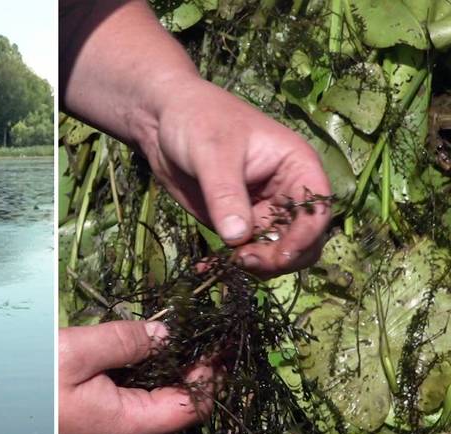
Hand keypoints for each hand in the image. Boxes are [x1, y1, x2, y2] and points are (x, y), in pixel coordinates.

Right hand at [58, 321, 215, 433]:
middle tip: (193, 333)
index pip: (190, 407)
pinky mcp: (90, 428)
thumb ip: (124, 341)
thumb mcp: (76, 353)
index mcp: (128, 424)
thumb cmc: (30, 384)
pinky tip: (131, 356)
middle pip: (173, 407)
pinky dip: (139, 379)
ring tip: (165, 338)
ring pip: (149, 405)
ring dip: (162, 373)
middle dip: (188, 370)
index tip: (216, 343)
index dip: (209, 375)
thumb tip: (165, 335)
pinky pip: (127, 405)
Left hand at [140, 78, 331, 276]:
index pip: (316, 209)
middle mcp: (285, 192)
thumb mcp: (213, 154)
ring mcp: (261, 210)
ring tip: (225, 263)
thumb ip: (226, 195)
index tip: (280, 255)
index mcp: (296, 166)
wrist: (163, 120)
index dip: (305, 237)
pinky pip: (242, 252)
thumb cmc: (197, 120)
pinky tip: (206, 267)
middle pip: (301, 239)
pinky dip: (228, 264)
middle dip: (280, 257)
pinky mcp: (235, 222)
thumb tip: (237, 237)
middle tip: (245, 261)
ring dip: (256, 265)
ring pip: (274, 251)